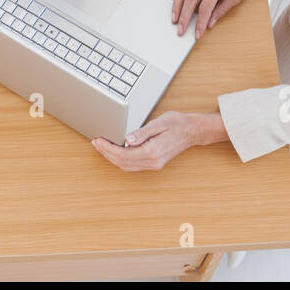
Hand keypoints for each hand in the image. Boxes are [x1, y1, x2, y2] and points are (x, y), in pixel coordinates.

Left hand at [91, 111, 227, 170]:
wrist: (193, 131)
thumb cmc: (177, 123)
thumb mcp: (159, 123)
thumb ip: (142, 133)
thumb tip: (127, 140)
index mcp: (153, 151)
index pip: (124, 154)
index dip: (108, 148)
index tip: (98, 141)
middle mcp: (153, 162)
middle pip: (123, 162)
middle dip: (106, 153)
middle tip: (96, 143)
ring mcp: (154, 165)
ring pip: (127, 166)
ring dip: (112, 158)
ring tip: (102, 147)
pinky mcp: (155, 163)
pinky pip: (133, 165)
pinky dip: (121, 160)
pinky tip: (115, 151)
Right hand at [172, 0, 261, 39]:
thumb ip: (220, 11)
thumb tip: (209, 23)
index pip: (205, 8)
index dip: (200, 23)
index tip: (197, 34)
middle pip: (190, 1)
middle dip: (184, 18)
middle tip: (181, 31)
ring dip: (177, 7)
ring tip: (174, 19)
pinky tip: (177, 5)